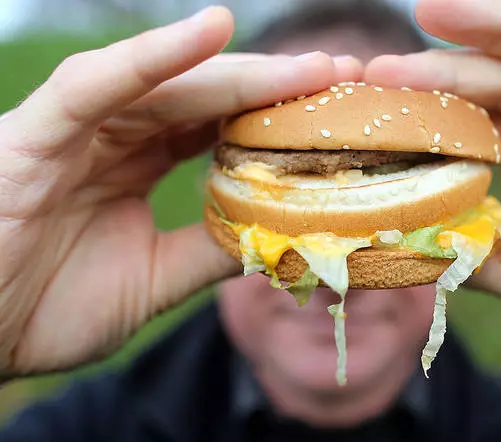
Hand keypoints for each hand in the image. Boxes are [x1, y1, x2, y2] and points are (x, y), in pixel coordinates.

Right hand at [0, 6, 360, 376]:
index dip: (278, 120)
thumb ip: (208, 250)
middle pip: (208, 99)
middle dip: (279, 88)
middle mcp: (113, 137)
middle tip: (346, 73)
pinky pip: (97, 84)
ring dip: (244, 71)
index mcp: (136, 166)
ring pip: (171, 85)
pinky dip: (154, 56)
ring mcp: (77, 129)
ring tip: (313, 66)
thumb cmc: (41, 308)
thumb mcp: (151, 280)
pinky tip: (212, 30)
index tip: (338, 116)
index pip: (219, 130)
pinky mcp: (36, 131)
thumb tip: (280, 234)